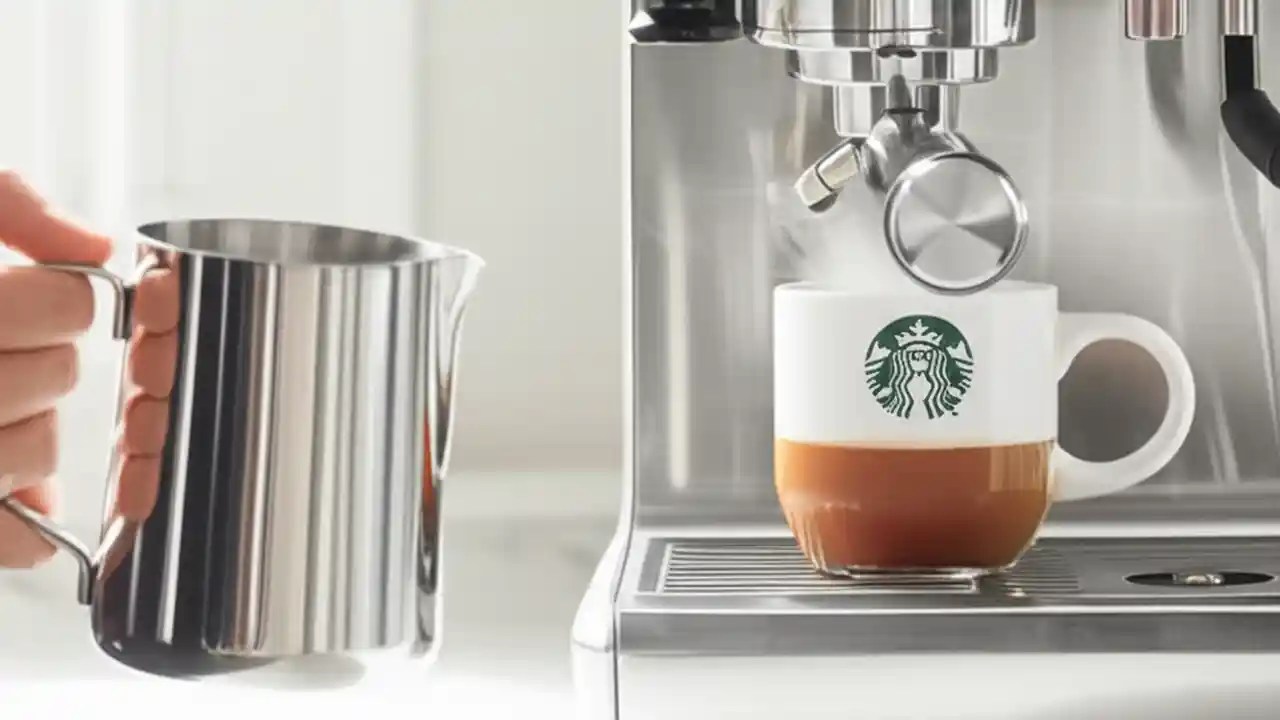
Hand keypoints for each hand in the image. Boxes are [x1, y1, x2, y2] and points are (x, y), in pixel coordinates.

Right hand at [0, 171, 111, 567]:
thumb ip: (9, 207)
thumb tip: (92, 244)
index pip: (59, 304)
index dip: (62, 297)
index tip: (41, 294)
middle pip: (56, 375)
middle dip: (48, 357)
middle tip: (8, 348)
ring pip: (35, 449)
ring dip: (32, 428)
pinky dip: (20, 528)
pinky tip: (25, 504)